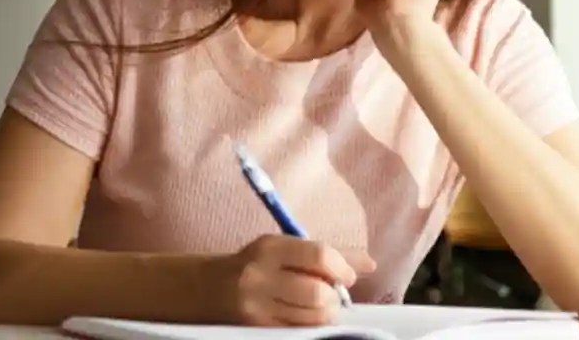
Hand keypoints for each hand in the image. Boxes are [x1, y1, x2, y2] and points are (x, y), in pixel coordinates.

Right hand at [220, 235, 375, 326]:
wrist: (208, 288)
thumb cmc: (257, 263)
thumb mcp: (286, 248)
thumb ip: (328, 253)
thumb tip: (371, 264)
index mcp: (271, 248)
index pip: (318, 255)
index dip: (342, 268)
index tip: (347, 277)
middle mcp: (261, 276)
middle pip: (316, 292)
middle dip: (334, 297)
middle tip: (333, 295)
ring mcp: (257, 307)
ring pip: (311, 317)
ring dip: (326, 313)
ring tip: (321, 306)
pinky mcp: (257, 329)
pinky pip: (298, 330)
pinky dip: (312, 325)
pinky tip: (307, 316)